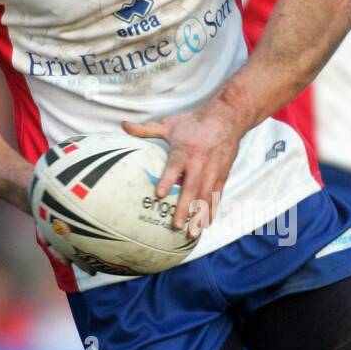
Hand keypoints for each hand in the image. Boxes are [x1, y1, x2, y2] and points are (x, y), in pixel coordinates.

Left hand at [122, 101, 245, 234]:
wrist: (227, 117)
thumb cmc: (194, 122)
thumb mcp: (169, 124)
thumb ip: (146, 129)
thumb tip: (123, 125)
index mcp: (185, 149)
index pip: (175, 166)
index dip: (168, 180)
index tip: (159, 194)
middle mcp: (200, 161)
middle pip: (191, 187)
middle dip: (184, 208)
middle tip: (176, 225)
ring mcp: (213, 169)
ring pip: (205, 195)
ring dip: (199, 214)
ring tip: (192, 232)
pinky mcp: (223, 174)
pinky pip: (217, 194)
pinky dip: (212, 209)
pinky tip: (207, 223)